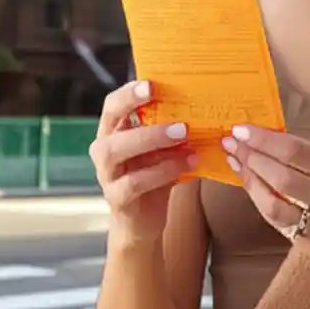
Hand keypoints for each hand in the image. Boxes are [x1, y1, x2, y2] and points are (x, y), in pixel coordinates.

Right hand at [88, 80, 196, 246]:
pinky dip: (163, 170)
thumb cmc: (155, 178)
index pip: (113, 104)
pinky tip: (188, 164)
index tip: (152, 84)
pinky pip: (135, 182)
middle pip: (112, 121)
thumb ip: (173, 129)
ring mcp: (106, 174)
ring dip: (152, 139)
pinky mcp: (116, 198)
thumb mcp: (163, 150)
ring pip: (117, 150)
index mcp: (114, 131)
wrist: (143, 224)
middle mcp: (104, 149)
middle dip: (139, 111)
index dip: (129, 93)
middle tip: (172, 106)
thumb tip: (205, 104)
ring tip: (183, 135)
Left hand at [222, 124, 309, 270]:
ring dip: (250, 184)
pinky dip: (264, 205)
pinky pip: (281, 227)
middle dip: (251, 159)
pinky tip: (255, 190)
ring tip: (237, 165)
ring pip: (273, 208)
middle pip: (281, 179)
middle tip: (231, 144)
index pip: (296, 152)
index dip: (263, 140)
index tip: (240, 129)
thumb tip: (266, 141)